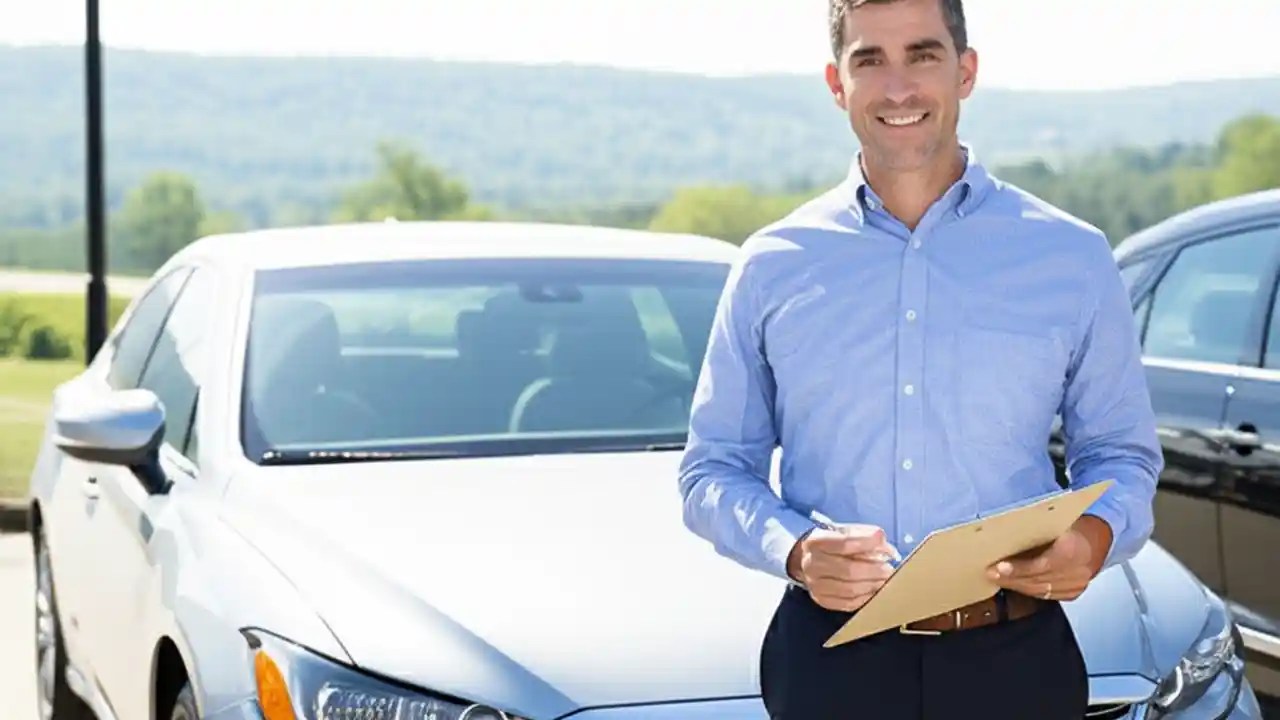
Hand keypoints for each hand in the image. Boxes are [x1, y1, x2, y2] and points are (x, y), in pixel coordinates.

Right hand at [787, 524, 897, 612]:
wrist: (806, 559)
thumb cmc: (831, 544)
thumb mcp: (843, 532)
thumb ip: (864, 536)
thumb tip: (887, 550)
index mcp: (816, 542)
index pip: (846, 542)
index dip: (869, 543)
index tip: (885, 546)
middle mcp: (812, 564)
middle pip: (849, 569)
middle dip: (875, 570)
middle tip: (889, 569)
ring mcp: (815, 584)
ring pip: (850, 589)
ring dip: (873, 585)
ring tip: (884, 580)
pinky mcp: (821, 599)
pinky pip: (848, 603)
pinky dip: (866, 597)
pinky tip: (874, 590)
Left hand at [986, 516, 1112, 601]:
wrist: (1102, 536)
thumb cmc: (1075, 525)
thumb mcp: (1056, 524)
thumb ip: (1036, 535)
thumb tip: (1007, 540)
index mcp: (1072, 551)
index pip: (1039, 566)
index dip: (1017, 569)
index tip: (998, 567)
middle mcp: (1077, 571)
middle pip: (1038, 581)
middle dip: (1011, 579)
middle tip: (991, 573)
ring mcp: (1077, 585)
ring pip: (1041, 591)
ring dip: (1018, 586)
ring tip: (999, 580)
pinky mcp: (1075, 592)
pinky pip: (1048, 595)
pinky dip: (1030, 590)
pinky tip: (1017, 585)